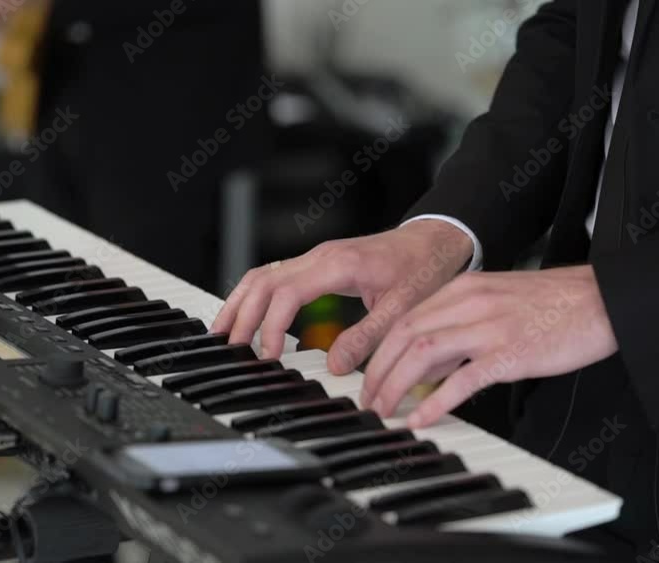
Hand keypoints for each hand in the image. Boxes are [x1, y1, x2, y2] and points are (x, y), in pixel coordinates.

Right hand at [212, 220, 474, 373]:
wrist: (433, 241)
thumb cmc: (422, 269)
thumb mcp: (403, 309)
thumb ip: (368, 338)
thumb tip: (336, 366)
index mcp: (338, 265)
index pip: (286, 293)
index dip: (272, 326)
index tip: (270, 356)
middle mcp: (319, 257)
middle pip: (262, 281)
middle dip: (242, 315)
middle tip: (231, 349)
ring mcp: (315, 258)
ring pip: (262, 275)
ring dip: (240, 303)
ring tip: (225, 333)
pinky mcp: (316, 265)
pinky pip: (274, 276)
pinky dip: (255, 297)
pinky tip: (249, 316)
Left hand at [361, 265, 617, 427]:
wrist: (602, 300)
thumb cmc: (553, 306)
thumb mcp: (495, 303)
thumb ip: (459, 326)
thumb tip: (426, 363)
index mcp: (464, 288)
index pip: (405, 318)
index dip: (379, 351)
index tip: (369, 376)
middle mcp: (470, 303)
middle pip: (404, 335)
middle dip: (378, 371)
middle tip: (369, 399)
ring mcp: (489, 327)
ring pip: (422, 353)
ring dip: (395, 385)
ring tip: (385, 410)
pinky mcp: (510, 353)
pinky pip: (462, 380)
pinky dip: (435, 402)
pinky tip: (421, 419)